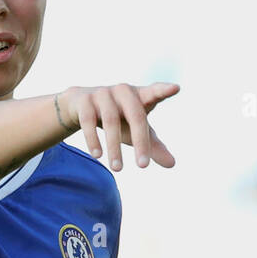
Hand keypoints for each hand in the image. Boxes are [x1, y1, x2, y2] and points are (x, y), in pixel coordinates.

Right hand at [59, 82, 179, 170]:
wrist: (81, 104)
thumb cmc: (118, 118)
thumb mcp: (136, 130)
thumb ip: (153, 146)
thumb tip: (172, 165)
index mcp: (140, 95)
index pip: (154, 92)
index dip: (164, 90)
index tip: (175, 88)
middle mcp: (123, 91)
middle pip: (136, 116)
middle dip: (140, 142)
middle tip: (143, 167)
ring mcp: (103, 94)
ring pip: (111, 121)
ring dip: (114, 147)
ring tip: (117, 169)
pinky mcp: (85, 101)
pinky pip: (89, 121)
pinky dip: (93, 139)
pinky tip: (98, 156)